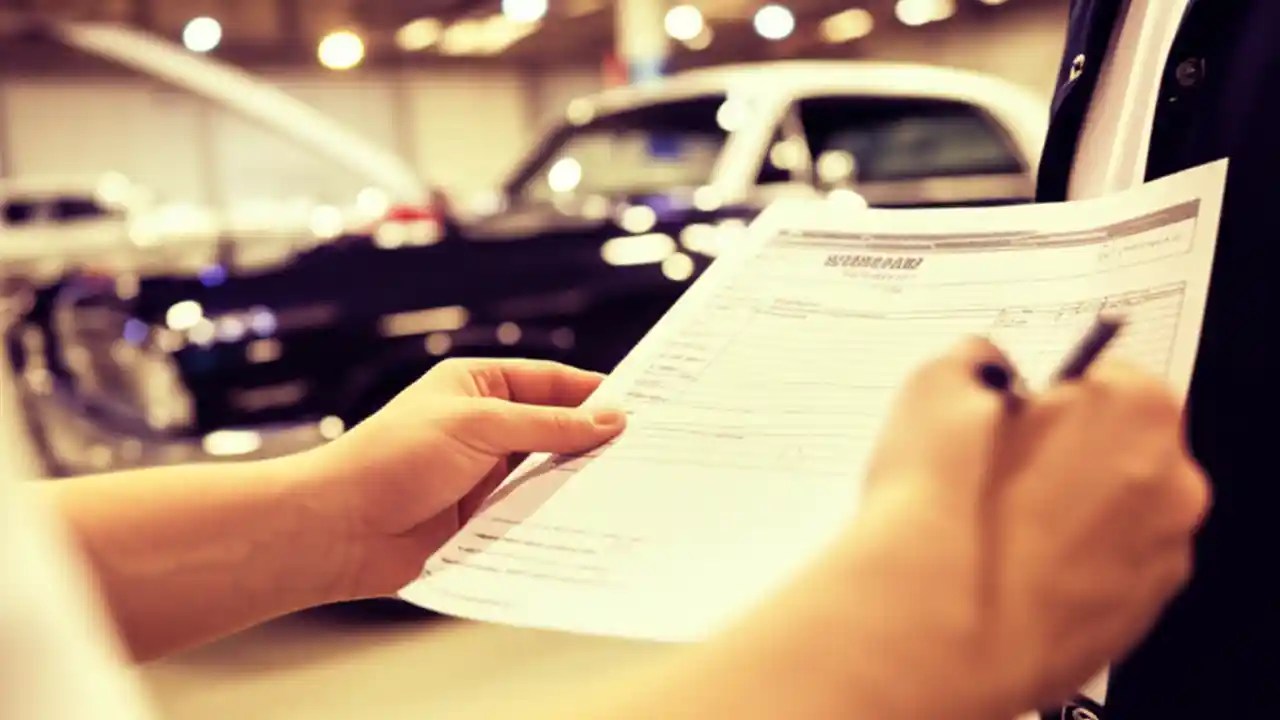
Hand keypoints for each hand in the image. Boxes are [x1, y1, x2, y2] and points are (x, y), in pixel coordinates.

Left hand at [301, 359, 624, 599]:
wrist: (340, 529)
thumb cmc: (394, 459)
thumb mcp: (479, 426)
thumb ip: (548, 425)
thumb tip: (610, 419)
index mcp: (478, 386)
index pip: (550, 381)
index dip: (593, 393)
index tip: (640, 407)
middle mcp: (485, 427)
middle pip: (554, 428)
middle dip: (592, 439)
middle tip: (646, 450)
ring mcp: (484, 474)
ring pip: (547, 472)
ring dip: (578, 480)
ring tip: (630, 487)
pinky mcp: (482, 518)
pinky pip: (532, 512)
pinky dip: (558, 514)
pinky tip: (591, 520)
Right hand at [708, 338, 1208, 719]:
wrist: (934, 626)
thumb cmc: (942, 504)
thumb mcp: (933, 389)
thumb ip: (973, 362)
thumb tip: (982, 370)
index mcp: (1137, 411)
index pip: (1108, 381)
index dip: (1050, 399)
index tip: (1012, 419)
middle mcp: (1171, 486)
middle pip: (1121, 453)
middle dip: (1067, 459)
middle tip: (995, 476)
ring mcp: (1158, 563)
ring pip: (1113, 522)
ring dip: (1066, 520)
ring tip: (990, 535)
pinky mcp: (1132, 626)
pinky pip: (1100, 582)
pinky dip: (1062, 576)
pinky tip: (1002, 577)